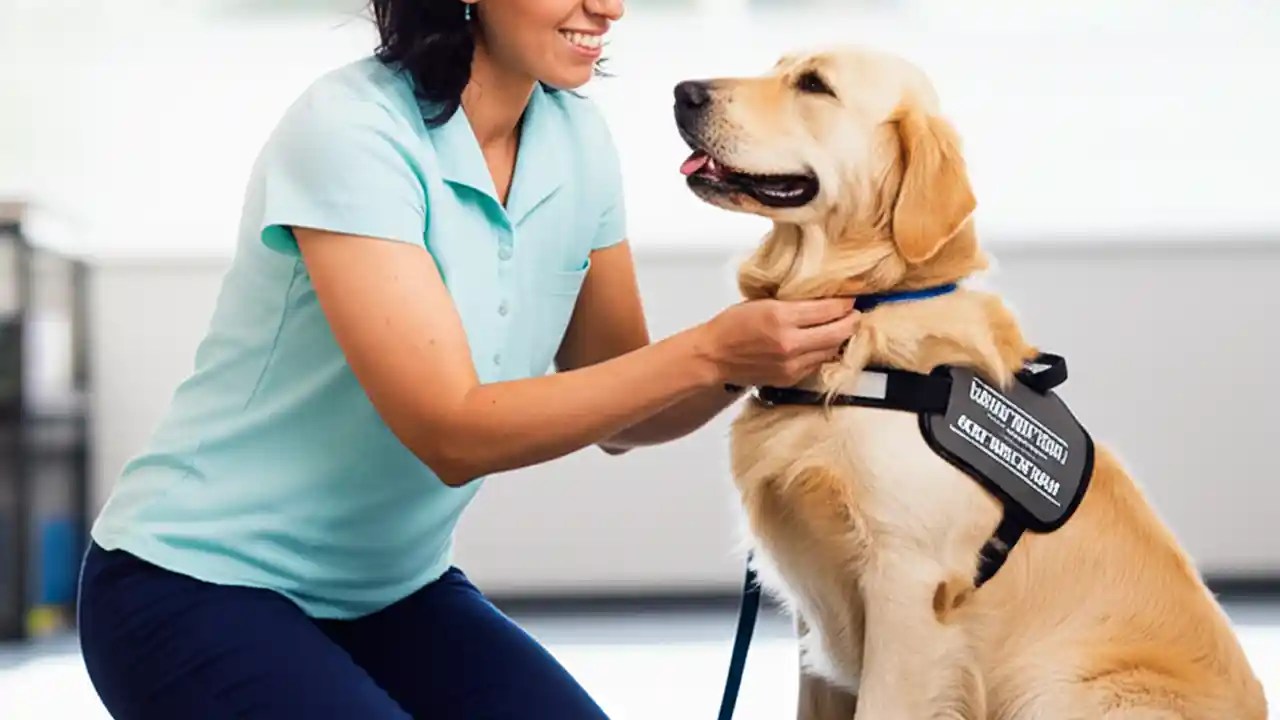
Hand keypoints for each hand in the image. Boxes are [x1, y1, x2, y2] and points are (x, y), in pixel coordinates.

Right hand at [697, 297, 859, 387]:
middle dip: (851, 321)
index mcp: (781, 317)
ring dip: (840, 338)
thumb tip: (821, 300)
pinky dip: (824, 352)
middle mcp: (789, 342)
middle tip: (855, 313)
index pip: (828, 309)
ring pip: (831, 350)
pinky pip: (817, 364)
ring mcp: (791, 364)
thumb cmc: (731, 327)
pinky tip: (823, 344)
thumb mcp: (762, 303)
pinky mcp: (790, 378)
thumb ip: (793, 303)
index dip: (844, 303)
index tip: (850, 299)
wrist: (714, 357)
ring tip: (842, 328)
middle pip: (838, 332)